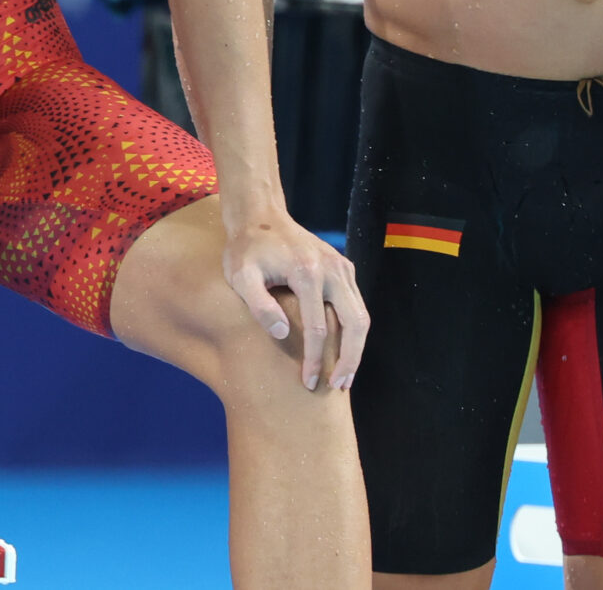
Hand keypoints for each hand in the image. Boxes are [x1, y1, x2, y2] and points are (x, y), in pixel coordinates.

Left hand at [221, 200, 367, 390]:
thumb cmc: (245, 249)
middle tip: (339, 386)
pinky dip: (354, 330)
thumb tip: (283, 334)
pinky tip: (344, 349)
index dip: (315, 359)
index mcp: (307, 272)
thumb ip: (259, 304)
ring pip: (361, 315)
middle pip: (355, 324)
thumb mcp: (241, 276)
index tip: (308, 382)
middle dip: (350, 359)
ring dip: (357, 348)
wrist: (260, 215)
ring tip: (345, 376)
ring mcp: (342, 267)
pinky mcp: (344, 267)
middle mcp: (332, 269)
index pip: (318, 328)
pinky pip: (356, 304)